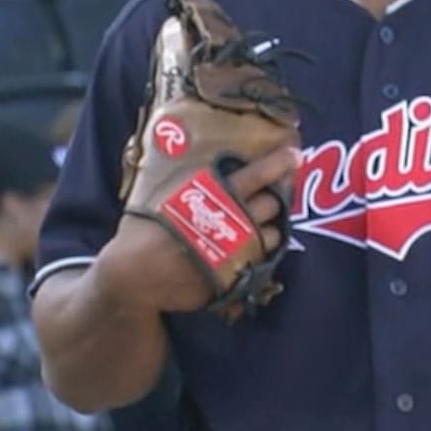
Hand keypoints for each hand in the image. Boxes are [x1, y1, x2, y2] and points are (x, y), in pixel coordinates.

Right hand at [96, 145, 300, 314]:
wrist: (136, 274)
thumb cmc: (145, 230)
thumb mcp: (169, 196)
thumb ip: (194, 184)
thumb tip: (208, 171)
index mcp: (215, 193)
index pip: (257, 174)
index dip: (279, 163)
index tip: (295, 156)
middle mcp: (233, 219)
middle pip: (273, 203)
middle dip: (279, 198)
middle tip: (278, 194)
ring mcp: (238, 248)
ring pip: (273, 234)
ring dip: (273, 228)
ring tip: (267, 225)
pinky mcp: (236, 274)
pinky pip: (262, 263)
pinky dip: (262, 255)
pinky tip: (255, 251)